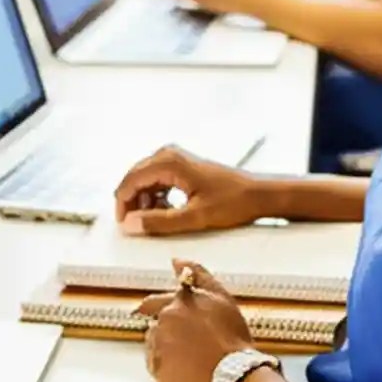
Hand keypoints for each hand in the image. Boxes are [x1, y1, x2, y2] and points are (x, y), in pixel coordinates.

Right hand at [115, 146, 265, 235]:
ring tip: (156, 221)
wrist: (258, 194)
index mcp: (168, 161)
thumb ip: (159, 222)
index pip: (129, 181)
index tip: (124, 226)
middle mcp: (168, 154)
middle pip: (135, 179)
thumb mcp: (194, 218)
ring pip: (145, 180)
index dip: (123, 206)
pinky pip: (158, 181)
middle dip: (133, 203)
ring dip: (145, 201)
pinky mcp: (182, 166)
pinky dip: (156, 197)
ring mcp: (175, 158)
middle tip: (137, 227)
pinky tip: (167, 212)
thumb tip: (130, 225)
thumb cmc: (232, 202)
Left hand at [137, 260, 254, 381]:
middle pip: (157, 323)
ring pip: (155, 343)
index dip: (156, 306)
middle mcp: (165, 321)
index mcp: (180, 302)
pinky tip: (183, 370)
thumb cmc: (232, 340)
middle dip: (168, 329)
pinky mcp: (158, 371)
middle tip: (187, 341)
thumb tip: (176, 261)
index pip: (158, 300)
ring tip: (190, 357)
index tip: (147, 308)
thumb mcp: (221, 299)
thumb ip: (198, 275)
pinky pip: (155, 365)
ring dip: (166, 346)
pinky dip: (165, 366)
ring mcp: (159, 346)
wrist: (234, 378)